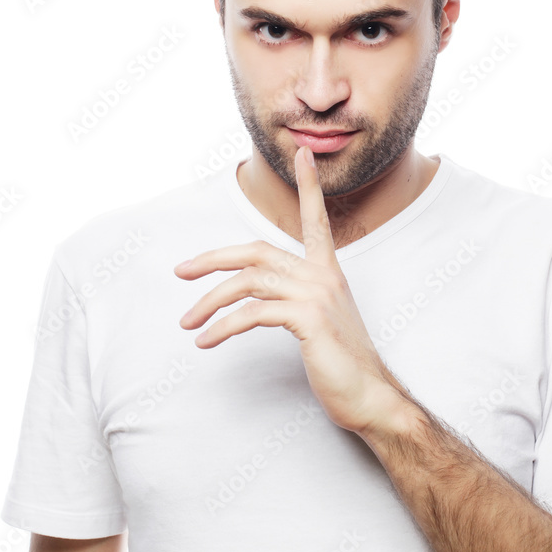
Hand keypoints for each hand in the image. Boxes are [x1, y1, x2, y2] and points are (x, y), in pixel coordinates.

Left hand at [175, 145, 406, 434]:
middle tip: (181, 271)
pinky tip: (206, 340)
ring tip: (187, 322)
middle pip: (257, 251)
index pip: (316, 220)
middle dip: (214, 258)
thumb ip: (297, 300)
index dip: (309, 187)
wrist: (370, 397)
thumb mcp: (321, 321)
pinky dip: (223, 326)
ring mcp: (317, 295)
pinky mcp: (308, 318)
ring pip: (249, 281)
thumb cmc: (342, 364)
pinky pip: (253, 313)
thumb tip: (262, 298)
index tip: (304, 154)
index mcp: (328, 272)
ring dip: (210, 301)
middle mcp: (323, 276)